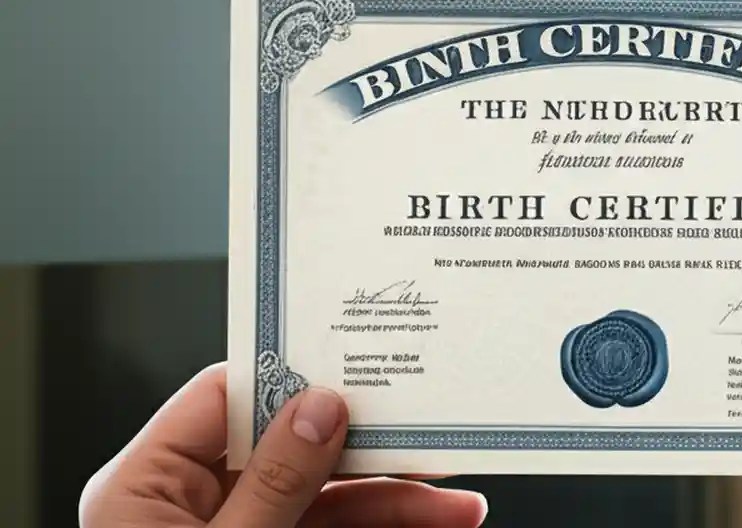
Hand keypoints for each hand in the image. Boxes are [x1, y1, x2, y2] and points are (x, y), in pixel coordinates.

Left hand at [80, 363, 487, 527]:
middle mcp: (195, 505)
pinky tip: (434, 524)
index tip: (356, 363)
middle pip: (292, 446)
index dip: (291, 374)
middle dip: (371, 447)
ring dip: (398, 497)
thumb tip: (318, 408)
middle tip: (432, 435)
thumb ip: (275, 483)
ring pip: (329, 497)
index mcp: (149, 486)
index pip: (224, 398)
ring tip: (460, 504)